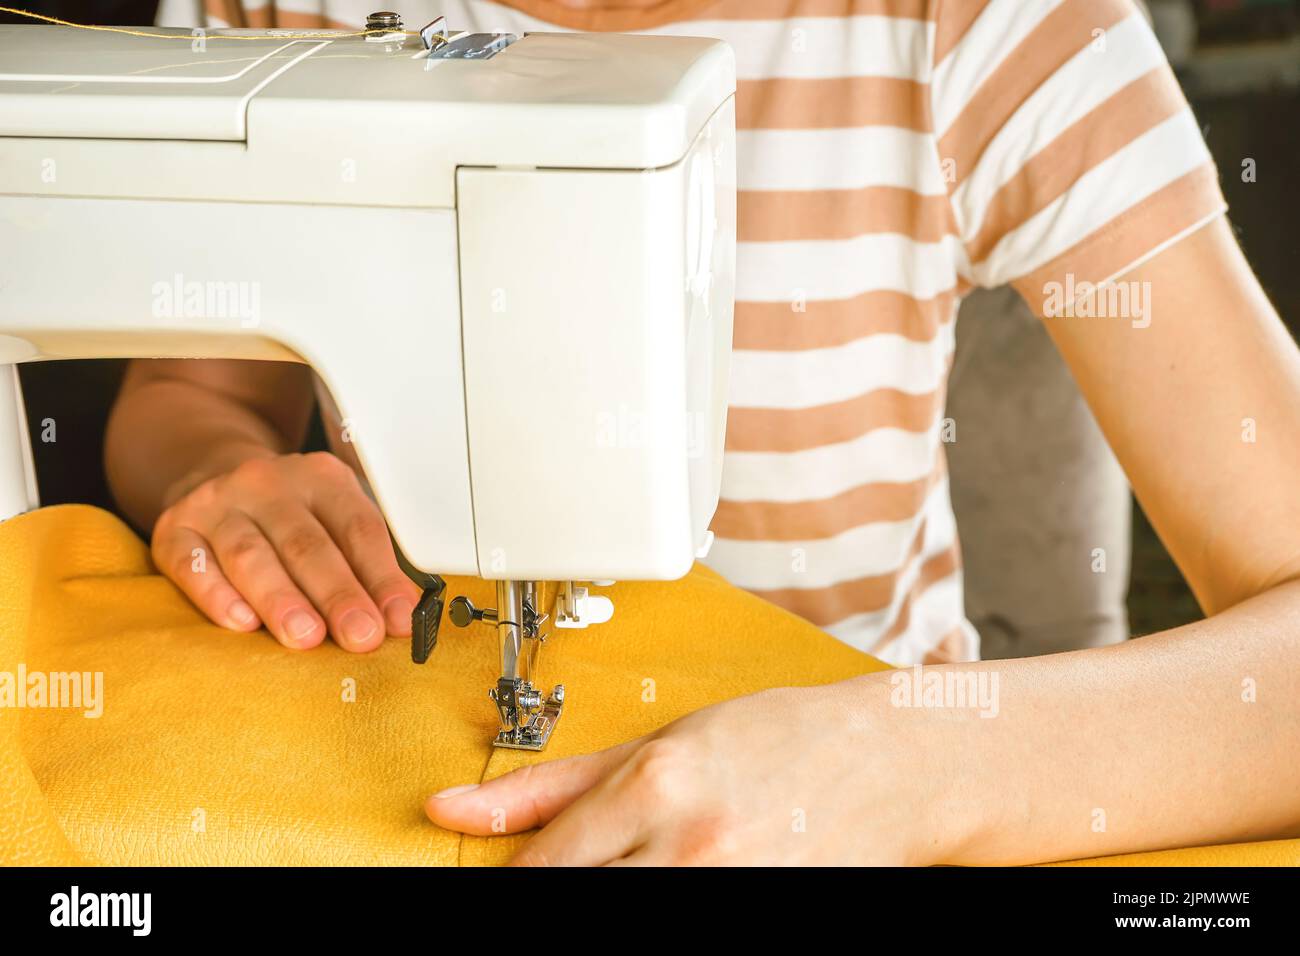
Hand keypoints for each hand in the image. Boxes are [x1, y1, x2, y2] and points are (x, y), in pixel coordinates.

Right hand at [151, 451, 419, 651]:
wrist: (213, 471)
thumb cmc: (289, 514)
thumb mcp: (334, 519)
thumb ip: (366, 565)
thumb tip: (402, 619)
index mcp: (321, 478)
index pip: (358, 528)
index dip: (382, 576)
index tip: (400, 619)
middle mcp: (267, 483)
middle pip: (307, 543)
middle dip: (338, 594)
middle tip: (361, 635)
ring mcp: (216, 503)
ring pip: (250, 554)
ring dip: (281, 599)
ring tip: (306, 637)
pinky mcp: (173, 528)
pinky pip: (191, 563)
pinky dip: (217, 595)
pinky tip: (242, 624)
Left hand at [425, 679, 962, 864]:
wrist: (886, 761)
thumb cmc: (773, 739)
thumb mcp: (655, 741)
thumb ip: (547, 785)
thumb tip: (450, 809)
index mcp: (653, 786)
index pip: (544, 868)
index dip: (519, 880)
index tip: (518, 879)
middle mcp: (689, 845)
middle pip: (580, 898)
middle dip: (569, 888)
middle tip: (593, 869)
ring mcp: (733, 888)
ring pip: (634, 915)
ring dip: (621, 897)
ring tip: (647, 866)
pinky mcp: (765, 914)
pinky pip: (690, 929)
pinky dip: (668, 909)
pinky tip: (680, 878)